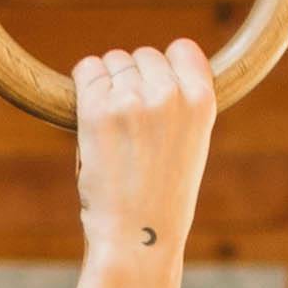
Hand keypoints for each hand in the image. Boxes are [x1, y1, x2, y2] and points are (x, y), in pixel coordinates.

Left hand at [73, 39, 215, 266]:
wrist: (138, 238)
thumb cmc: (162, 198)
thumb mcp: (191, 145)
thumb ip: (179, 103)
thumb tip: (146, 67)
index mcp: (203, 101)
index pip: (182, 49)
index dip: (166, 67)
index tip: (156, 91)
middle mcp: (170, 94)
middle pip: (143, 55)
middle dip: (133, 80)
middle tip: (130, 125)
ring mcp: (132, 100)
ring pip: (113, 62)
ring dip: (107, 86)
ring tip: (113, 129)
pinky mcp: (98, 110)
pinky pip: (87, 70)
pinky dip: (85, 87)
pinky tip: (91, 117)